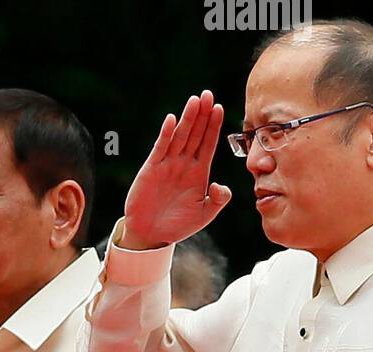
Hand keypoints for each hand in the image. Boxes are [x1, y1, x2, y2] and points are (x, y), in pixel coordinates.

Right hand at [121, 92, 231, 251]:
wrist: (151, 236)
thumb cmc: (177, 226)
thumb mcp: (204, 215)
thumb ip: (217, 200)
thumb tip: (221, 186)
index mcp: (199, 172)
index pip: (208, 143)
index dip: (213, 126)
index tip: (219, 108)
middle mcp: (184, 164)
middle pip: (195, 134)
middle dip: (202, 114)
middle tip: (208, 94)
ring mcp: (167, 165)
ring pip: (180, 136)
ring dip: (187, 118)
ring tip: (195, 100)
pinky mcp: (151, 169)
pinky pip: (160, 148)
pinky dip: (166, 134)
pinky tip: (172, 120)